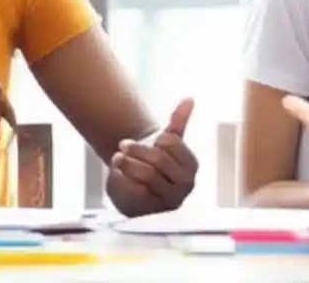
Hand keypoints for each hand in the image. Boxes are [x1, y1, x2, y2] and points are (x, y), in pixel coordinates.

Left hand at [107, 98, 198, 215]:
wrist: (141, 190)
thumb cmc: (157, 163)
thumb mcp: (168, 143)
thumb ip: (178, 122)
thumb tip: (189, 98)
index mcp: (191, 165)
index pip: (172, 144)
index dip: (157, 138)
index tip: (149, 138)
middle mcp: (185, 185)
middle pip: (158, 159)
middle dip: (138, 150)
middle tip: (122, 145)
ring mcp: (168, 200)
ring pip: (146, 175)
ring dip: (128, 164)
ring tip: (116, 158)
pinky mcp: (150, 210)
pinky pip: (136, 191)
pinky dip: (124, 180)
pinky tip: (117, 174)